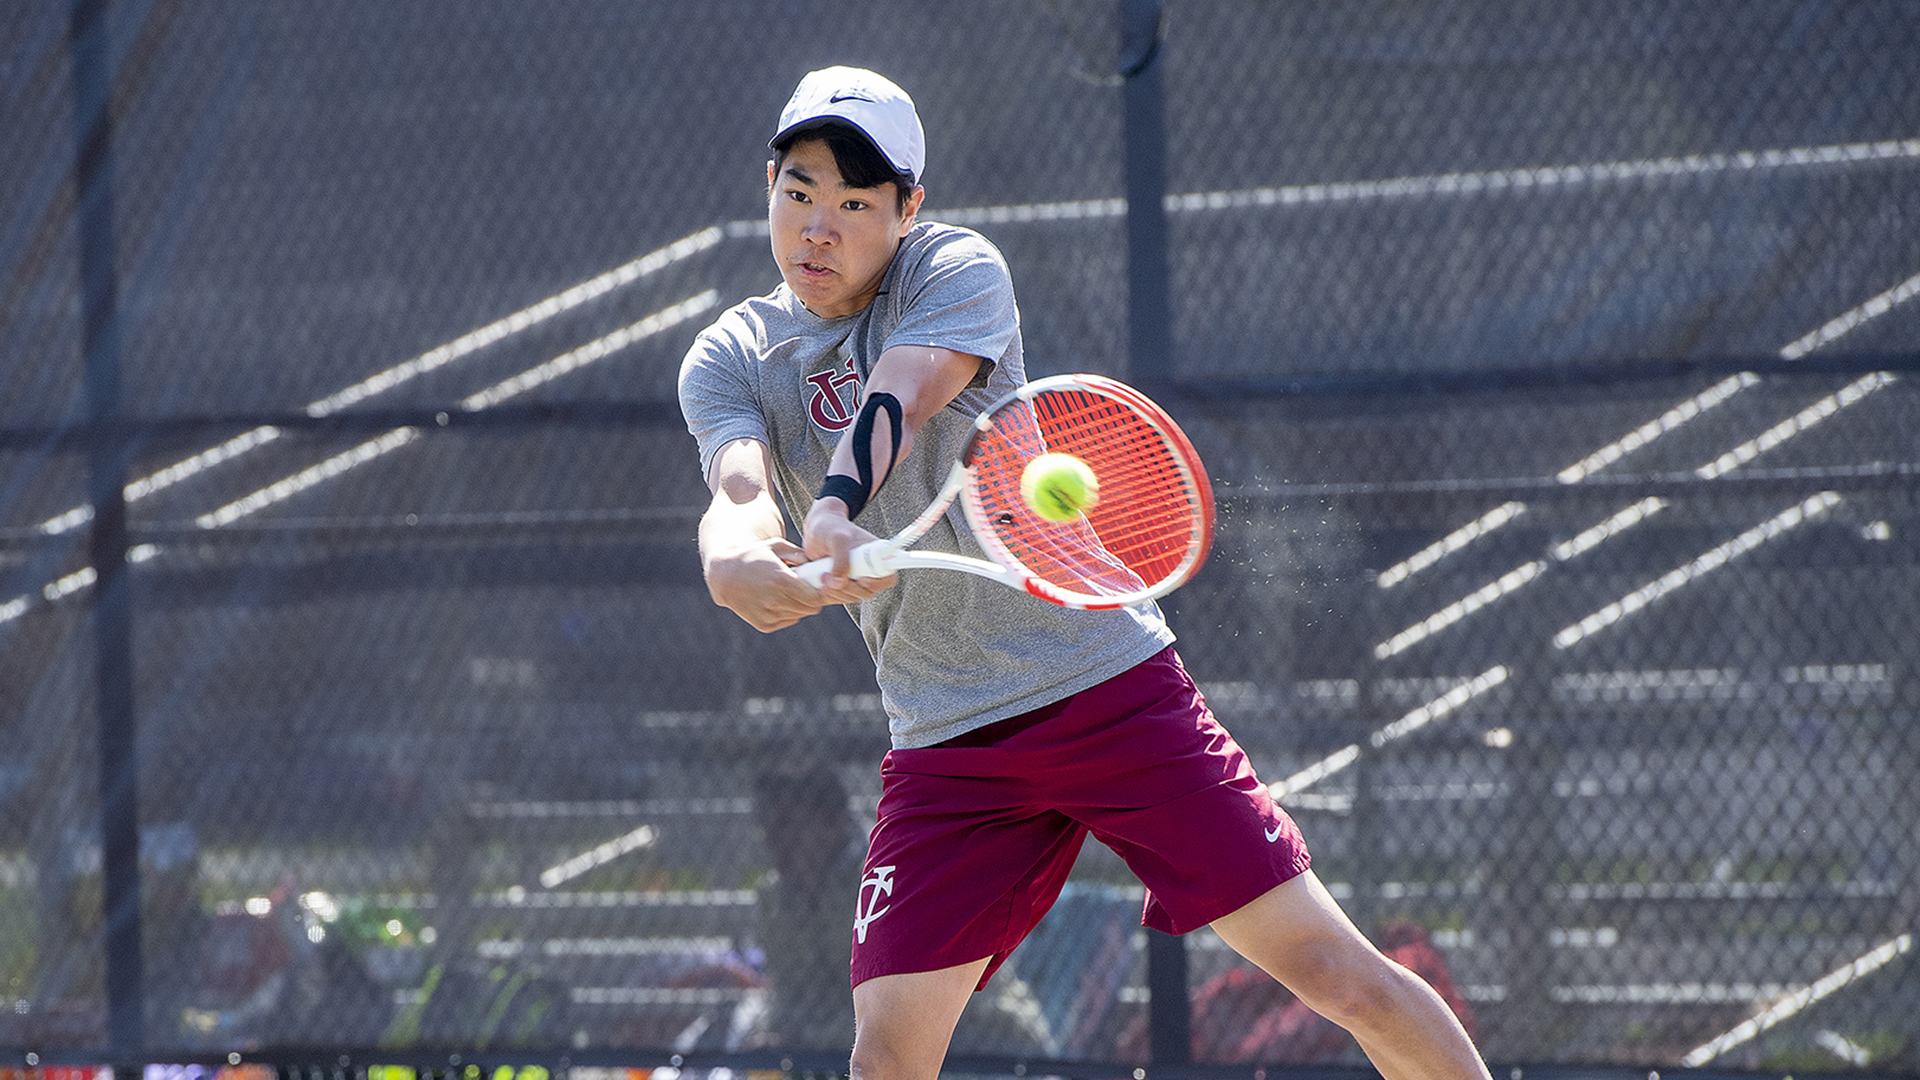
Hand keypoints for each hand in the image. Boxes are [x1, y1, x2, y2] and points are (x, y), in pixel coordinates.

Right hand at [704, 536, 831, 633]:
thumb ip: (800, 554)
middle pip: (811, 608)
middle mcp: (774, 600)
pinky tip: (779, 599)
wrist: (724, 576)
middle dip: (813, 598)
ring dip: (801, 605)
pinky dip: (789, 612)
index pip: (815, 597)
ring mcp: (768, 615)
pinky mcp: (764, 625)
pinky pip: (789, 620)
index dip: (822, 591)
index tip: (820, 584)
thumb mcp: (776, 546)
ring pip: (800, 614)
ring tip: (791, 591)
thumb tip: (820, 566)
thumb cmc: (753, 556)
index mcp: (780, 580)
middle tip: (808, 587)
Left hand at [803, 498, 897, 597]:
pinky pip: (841, 598)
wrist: (816, 531)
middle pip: (868, 592)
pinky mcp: (843, 585)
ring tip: (823, 576)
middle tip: (832, 577)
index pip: (889, 576)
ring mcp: (855, 578)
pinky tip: (821, 582)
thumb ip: (841, 558)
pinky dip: (830, 594)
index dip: (878, 583)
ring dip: (837, 592)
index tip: (861, 578)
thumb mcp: (837, 538)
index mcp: (877, 555)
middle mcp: (868, 568)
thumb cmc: (831, 528)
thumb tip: (840, 583)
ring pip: (853, 597)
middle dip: (849, 589)